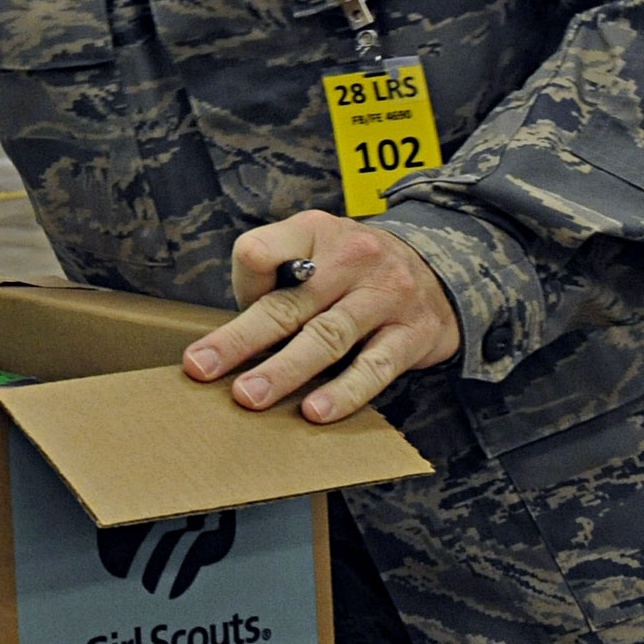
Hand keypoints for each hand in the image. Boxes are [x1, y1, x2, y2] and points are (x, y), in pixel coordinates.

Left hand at [185, 210, 460, 422]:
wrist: (442, 268)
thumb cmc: (352, 267)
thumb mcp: (313, 246)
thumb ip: (273, 276)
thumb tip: (235, 332)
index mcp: (314, 232)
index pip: (259, 250)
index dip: (241, 282)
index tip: (227, 313)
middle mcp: (353, 258)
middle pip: (287, 304)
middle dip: (240, 340)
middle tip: (201, 368)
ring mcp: (387, 296)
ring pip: (327, 337)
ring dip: (285, 370)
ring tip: (250, 396)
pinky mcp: (415, 334)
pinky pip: (375, 367)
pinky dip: (343, 391)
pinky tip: (316, 411)